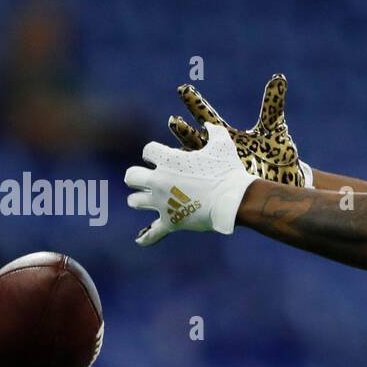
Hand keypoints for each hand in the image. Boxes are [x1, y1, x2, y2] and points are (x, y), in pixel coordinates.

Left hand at [125, 124, 257, 245]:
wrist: (234, 200)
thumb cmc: (228, 171)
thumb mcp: (222, 145)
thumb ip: (214, 132)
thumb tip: (211, 126)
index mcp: (167, 159)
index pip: (148, 151)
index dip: (154, 153)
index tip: (162, 156)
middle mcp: (158, 180)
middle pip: (131, 176)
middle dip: (137, 177)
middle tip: (146, 179)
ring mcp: (162, 203)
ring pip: (135, 201)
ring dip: (139, 200)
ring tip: (145, 200)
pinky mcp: (171, 222)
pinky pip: (152, 233)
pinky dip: (146, 237)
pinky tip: (140, 240)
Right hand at [169, 75, 312, 186]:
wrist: (288, 183)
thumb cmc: (278, 156)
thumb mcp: (275, 129)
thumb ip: (272, 104)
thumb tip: (279, 77)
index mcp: (226, 136)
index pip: (205, 115)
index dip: (195, 103)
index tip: (183, 89)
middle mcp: (218, 153)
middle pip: (194, 138)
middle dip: (183, 130)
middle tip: (173, 120)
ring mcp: (221, 171)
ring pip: (197, 163)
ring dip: (188, 157)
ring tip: (179, 152)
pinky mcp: (228, 188)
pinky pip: (209, 184)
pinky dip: (199, 181)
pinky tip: (189, 177)